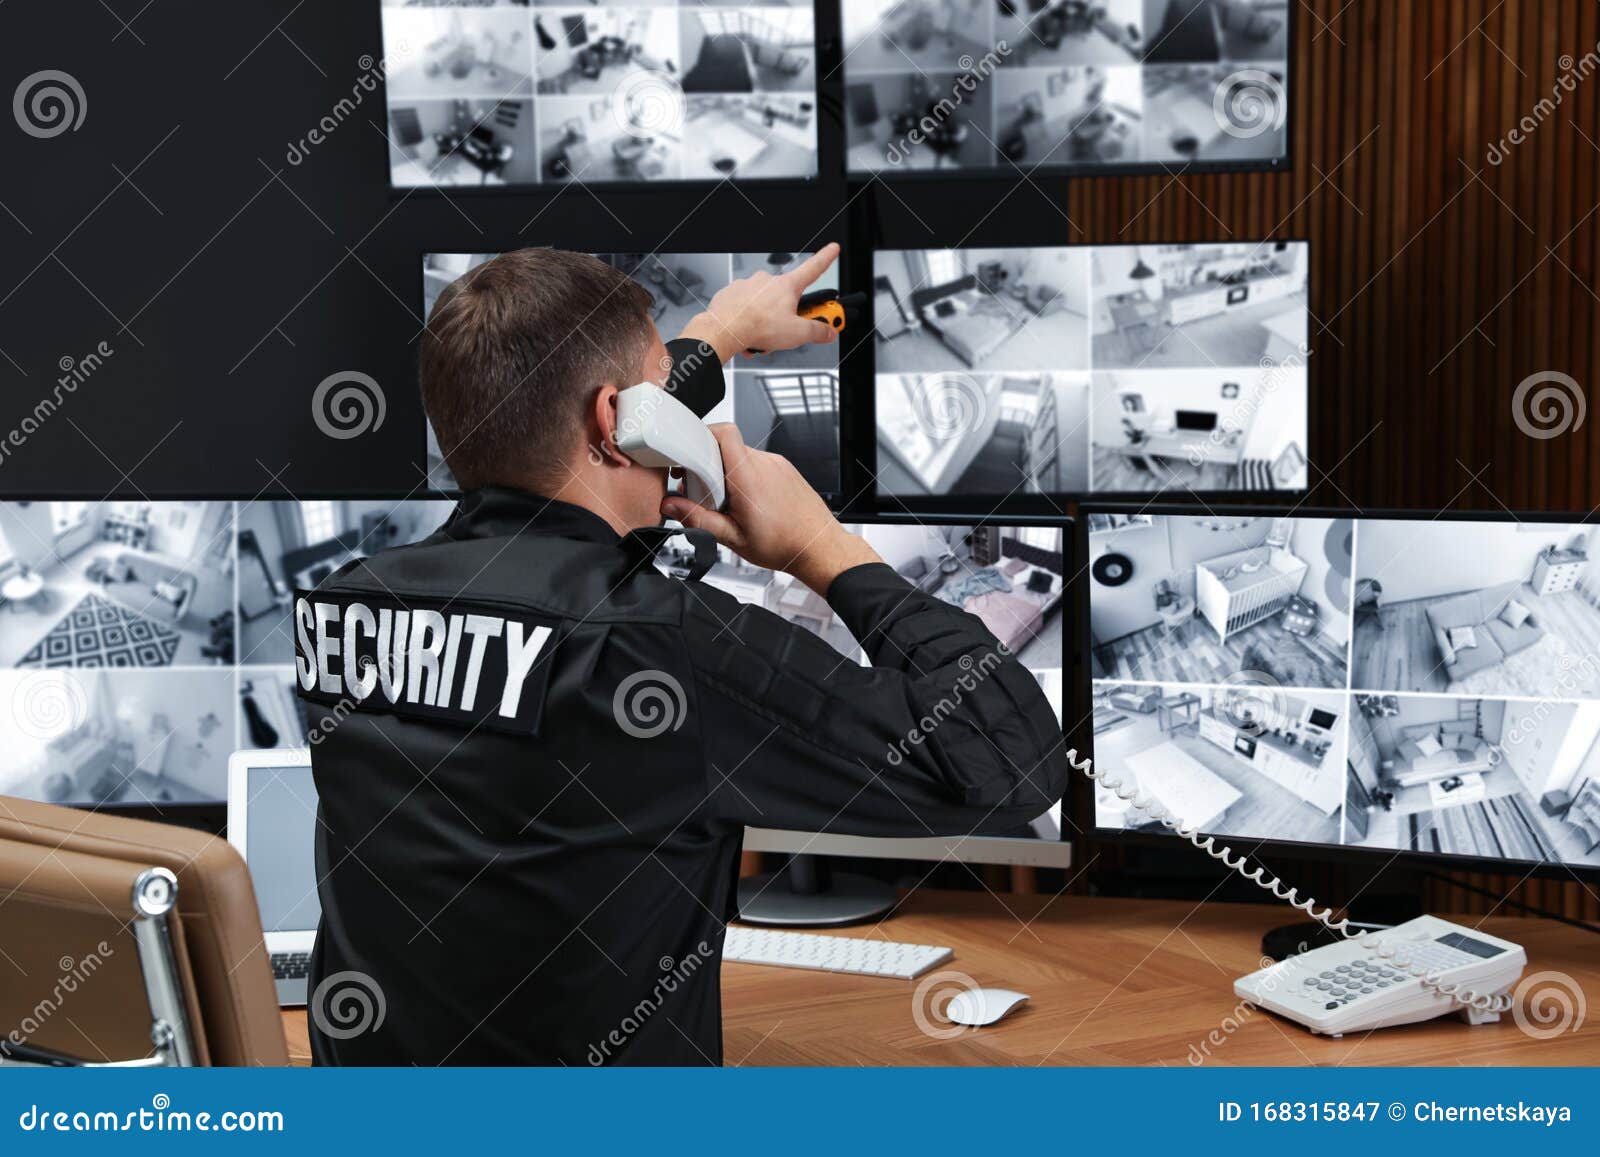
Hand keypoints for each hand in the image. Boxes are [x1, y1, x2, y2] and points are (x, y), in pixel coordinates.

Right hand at [660, 424, 879, 594]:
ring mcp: (776, 464)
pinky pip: (755, 463)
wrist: (818, 548)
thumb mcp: (733, 538)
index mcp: (748, 477)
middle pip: (726, 446)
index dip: (701, 436)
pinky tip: (747, 501)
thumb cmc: (784, 545)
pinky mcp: (784, 469)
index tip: (688, 457)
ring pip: (740, 455)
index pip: (723, 432)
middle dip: (708, 464)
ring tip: (729, 503)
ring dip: (726, 472)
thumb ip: (698, 519)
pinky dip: (744, 476)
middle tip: (704, 492)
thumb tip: (671, 506)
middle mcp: (764, 463)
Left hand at [678, 244, 841, 362]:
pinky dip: (747, 320)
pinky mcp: (732, 294)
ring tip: (761, 336)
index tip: (833, 249)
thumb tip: (828, 331)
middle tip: (786, 332)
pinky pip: (745, 308)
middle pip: (786, 298)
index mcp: (786, 286)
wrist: (724, 329)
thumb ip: (818, 331)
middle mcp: (767, 281)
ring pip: (764, 306)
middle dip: (788, 315)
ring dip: (765, 321)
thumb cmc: (756, 327)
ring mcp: (748, 286)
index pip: (813, 268)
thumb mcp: (797, 334)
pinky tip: (747, 332)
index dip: (826, 258)